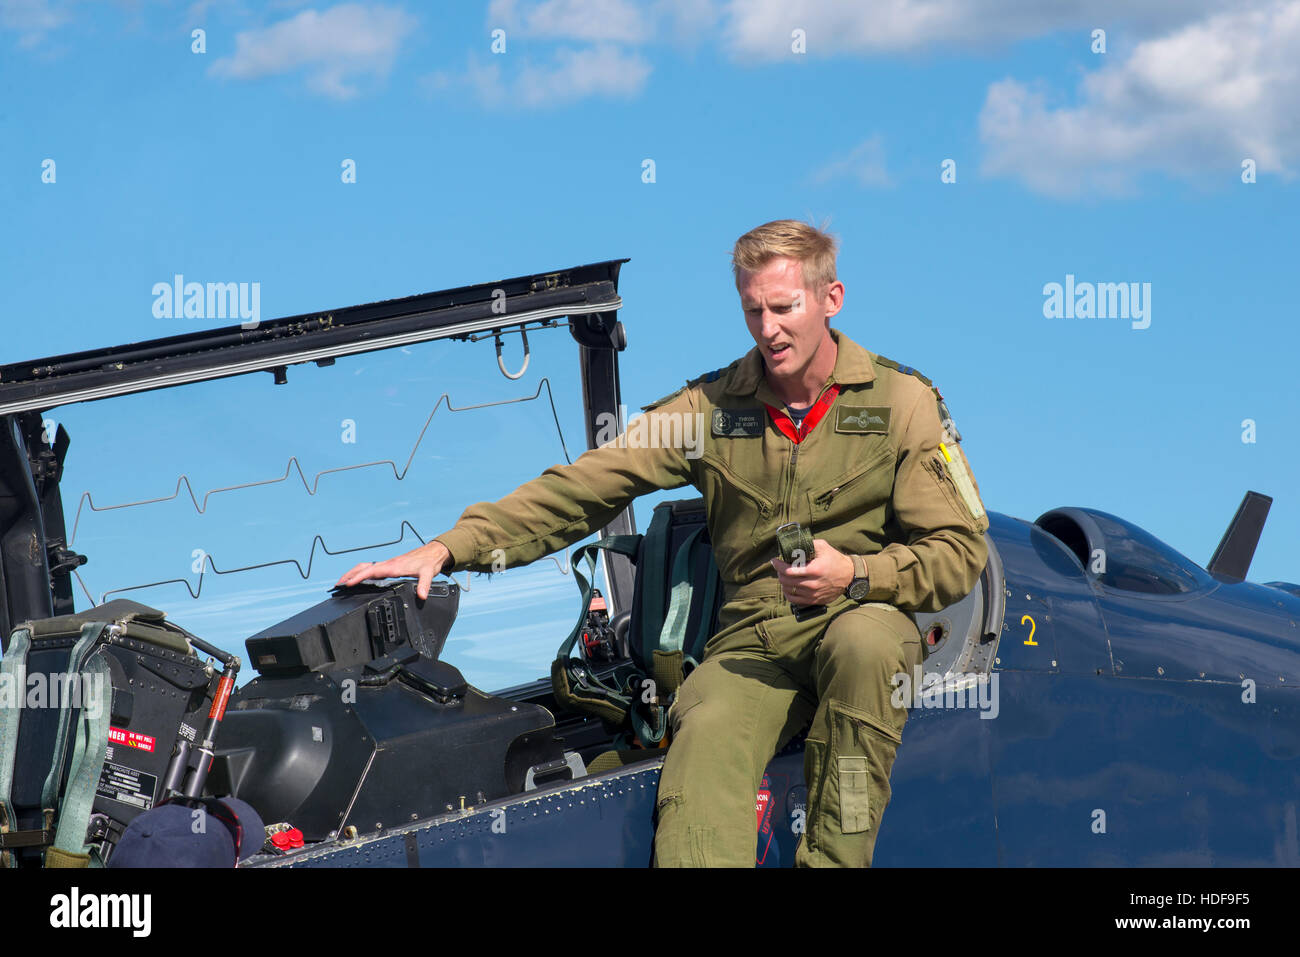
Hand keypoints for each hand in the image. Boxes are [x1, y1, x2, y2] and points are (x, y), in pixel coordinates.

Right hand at [335, 540, 450, 599]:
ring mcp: (387, 565)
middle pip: (363, 568)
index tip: (348, 584)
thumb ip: (425, 585)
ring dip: (353, 574)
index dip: (359, 577)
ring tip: (342, 583)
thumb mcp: (429, 573)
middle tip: (337, 585)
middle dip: (349, 575)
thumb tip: (421, 596)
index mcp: (393, 566)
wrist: (433, 553)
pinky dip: (361, 573)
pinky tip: (359, 580)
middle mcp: (388, 564)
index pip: (371, 571)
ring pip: (365, 567)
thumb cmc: (429, 562)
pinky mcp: (389, 567)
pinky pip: (371, 569)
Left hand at [771, 539, 853, 605]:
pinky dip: (788, 594)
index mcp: (813, 570)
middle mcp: (812, 584)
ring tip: (783, 576)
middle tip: (779, 567)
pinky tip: (788, 588)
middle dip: (779, 573)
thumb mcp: (823, 547)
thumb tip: (794, 543)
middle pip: (786, 581)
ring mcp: (813, 594)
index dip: (778, 565)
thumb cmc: (835, 560)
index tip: (774, 561)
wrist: (849, 576)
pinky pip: (795, 600)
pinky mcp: (814, 601)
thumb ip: (808, 544)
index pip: (788, 570)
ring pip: (789, 591)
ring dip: (783, 583)